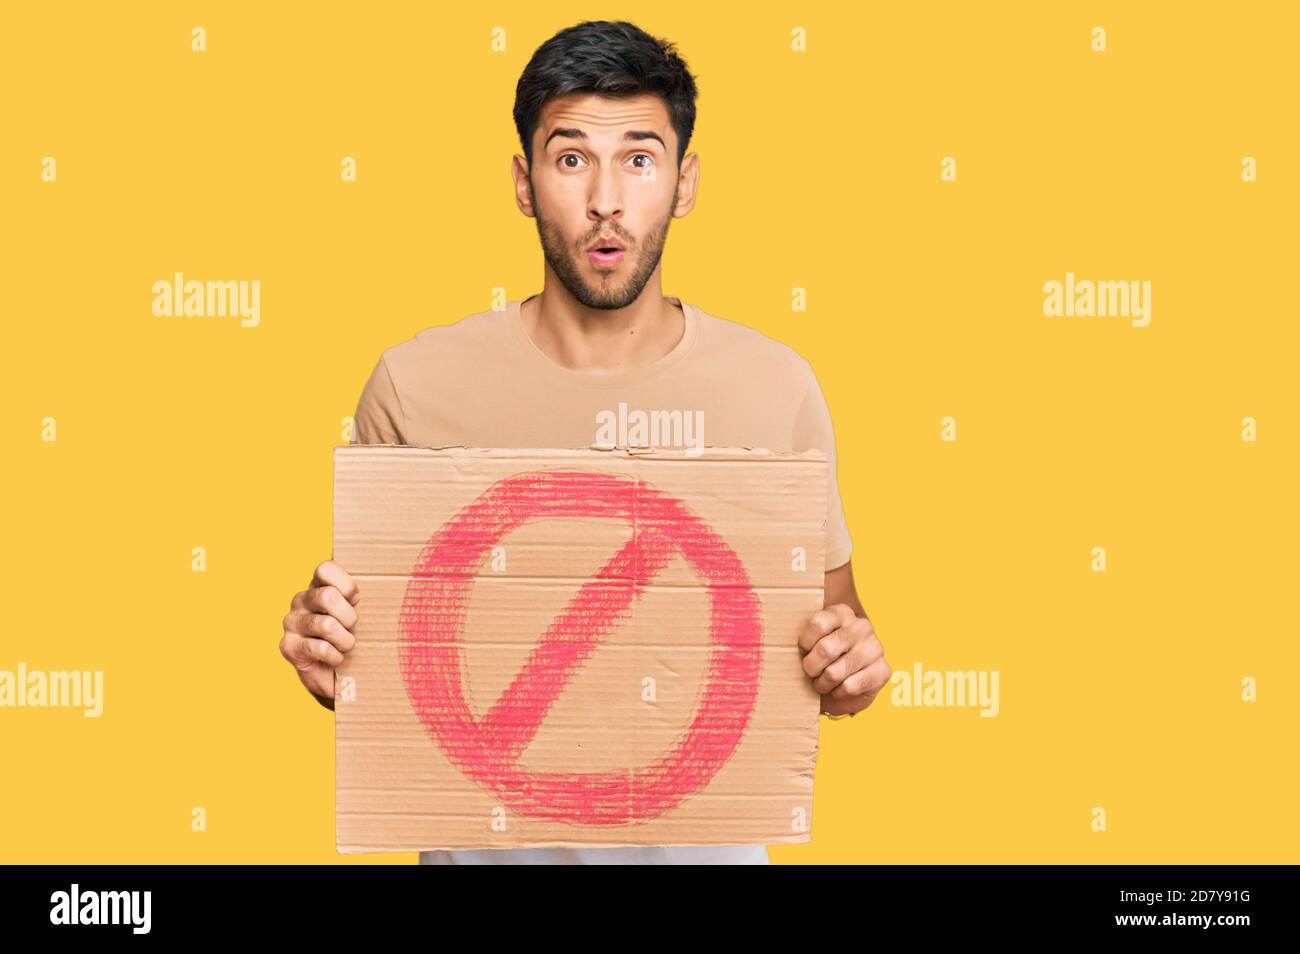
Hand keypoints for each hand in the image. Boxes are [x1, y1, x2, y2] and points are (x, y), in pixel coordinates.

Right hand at [279, 560, 360, 709]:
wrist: (336, 676)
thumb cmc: (353, 636)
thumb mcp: (361, 613)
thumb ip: (365, 597)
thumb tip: (403, 580)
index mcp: (318, 585)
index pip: (325, 568)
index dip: (347, 586)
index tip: (356, 601)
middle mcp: (301, 600)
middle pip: (327, 596)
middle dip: (349, 616)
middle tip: (352, 628)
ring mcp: (291, 622)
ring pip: (326, 625)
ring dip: (345, 641)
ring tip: (347, 647)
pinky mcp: (288, 646)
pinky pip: (319, 648)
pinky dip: (335, 657)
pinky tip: (336, 659)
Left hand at [798, 603, 890, 716]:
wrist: (846, 685)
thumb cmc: (821, 660)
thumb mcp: (810, 643)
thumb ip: (800, 638)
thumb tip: (774, 636)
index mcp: (841, 612)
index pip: (818, 623)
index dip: (804, 643)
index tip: (803, 650)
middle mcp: (861, 626)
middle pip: (825, 650)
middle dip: (811, 668)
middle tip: (810, 672)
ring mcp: (874, 648)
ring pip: (834, 672)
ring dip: (822, 684)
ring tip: (822, 683)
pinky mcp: (883, 671)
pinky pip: (849, 687)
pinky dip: (838, 693)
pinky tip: (838, 688)